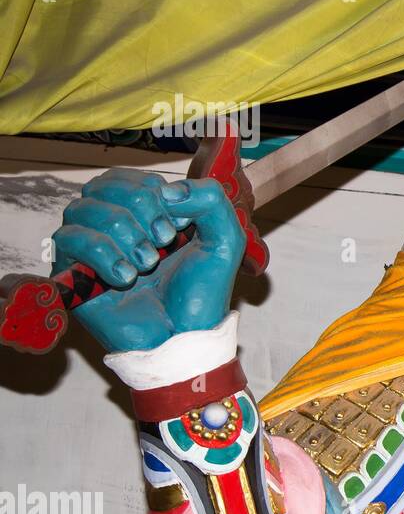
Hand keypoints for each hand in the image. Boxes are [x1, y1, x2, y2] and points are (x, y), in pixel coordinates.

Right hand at [52, 168, 244, 353]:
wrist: (184, 337)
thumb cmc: (201, 291)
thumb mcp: (225, 239)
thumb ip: (212, 199)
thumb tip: (168, 190)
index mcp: (144, 212)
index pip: (128, 176)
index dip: (151, 190)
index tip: (179, 221)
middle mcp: (112, 225)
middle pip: (102, 185)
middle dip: (139, 208)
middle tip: (164, 240)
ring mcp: (89, 248)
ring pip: (82, 209)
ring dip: (122, 231)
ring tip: (147, 262)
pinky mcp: (72, 273)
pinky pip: (68, 240)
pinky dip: (102, 253)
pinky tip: (126, 276)